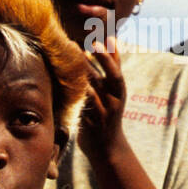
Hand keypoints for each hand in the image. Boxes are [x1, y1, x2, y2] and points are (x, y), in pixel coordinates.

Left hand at [78, 37, 127, 162]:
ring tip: (73, 60)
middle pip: (109, 76)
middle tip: (86, 43)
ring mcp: (104, 112)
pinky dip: (77, 95)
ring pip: (95, 90)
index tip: (102, 39)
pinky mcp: (92, 123)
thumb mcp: (114, 93)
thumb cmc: (108, 116)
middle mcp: (115, 100)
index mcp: (119, 91)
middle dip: (100, 60)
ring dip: (85, 74)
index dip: (111, 54)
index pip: (117, 69)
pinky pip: (84, 107)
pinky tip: (68, 84)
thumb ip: (111, 69)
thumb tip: (111, 41)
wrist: (107, 149)